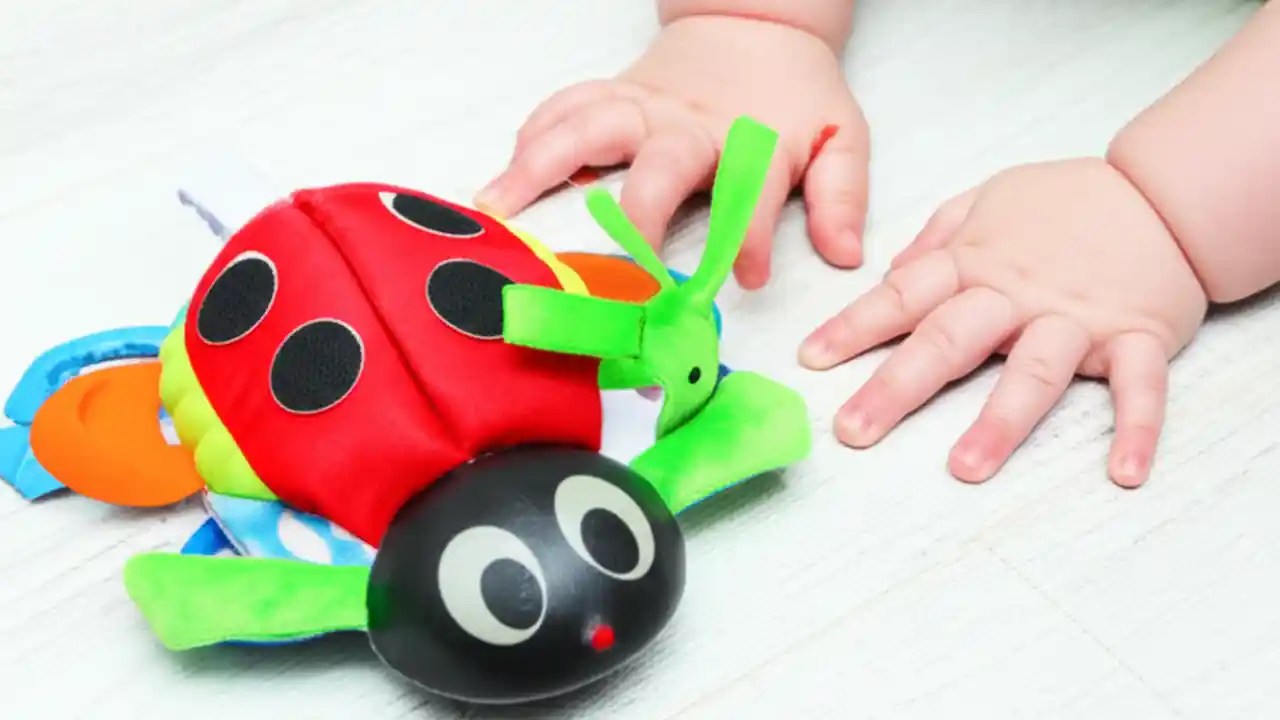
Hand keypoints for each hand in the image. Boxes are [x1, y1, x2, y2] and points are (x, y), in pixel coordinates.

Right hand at [476, 15, 868, 288]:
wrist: (759, 23)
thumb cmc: (795, 94)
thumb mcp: (840, 138)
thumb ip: (841, 196)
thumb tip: (844, 255)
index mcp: (748, 141)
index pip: (750, 196)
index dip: (749, 240)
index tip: (746, 279)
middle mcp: (687, 125)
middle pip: (658, 168)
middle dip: (638, 217)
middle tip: (616, 269)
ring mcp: (643, 107)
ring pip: (587, 128)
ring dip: (541, 167)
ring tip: (498, 208)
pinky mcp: (614, 95)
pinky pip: (565, 107)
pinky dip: (533, 137)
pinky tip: (504, 174)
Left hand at [799, 158, 1208, 487]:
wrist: (1167, 190)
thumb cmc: (1070, 200)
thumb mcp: (991, 198)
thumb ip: (939, 236)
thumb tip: (892, 272)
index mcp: (976, 262)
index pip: (902, 296)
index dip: (853, 327)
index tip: (810, 361)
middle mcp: (1018, 294)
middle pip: (950, 340)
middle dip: (897, 386)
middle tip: (853, 431)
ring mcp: (1078, 318)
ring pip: (1034, 371)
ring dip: (1000, 421)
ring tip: (963, 468)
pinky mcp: (1138, 335)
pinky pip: (1139, 386)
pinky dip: (1137, 427)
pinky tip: (1124, 471)